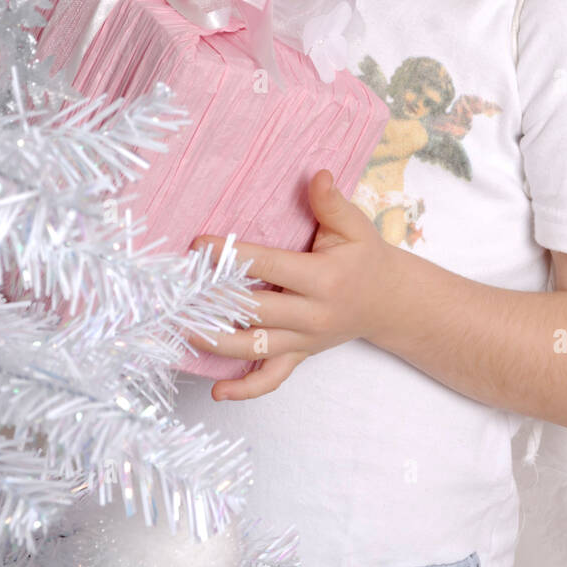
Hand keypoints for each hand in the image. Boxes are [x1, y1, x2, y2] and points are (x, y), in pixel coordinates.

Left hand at [183, 169, 396, 402]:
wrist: (389, 301)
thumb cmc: (366, 258)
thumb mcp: (355, 226)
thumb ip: (332, 203)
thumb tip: (318, 174)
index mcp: (323, 278)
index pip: (269, 266)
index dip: (233, 256)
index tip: (199, 245)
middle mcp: (312, 314)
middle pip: (255, 310)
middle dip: (213, 299)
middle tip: (177, 288)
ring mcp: (305, 340)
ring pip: (255, 348)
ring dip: (215, 340)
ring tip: (181, 327)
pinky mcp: (300, 356)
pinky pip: (272, 379)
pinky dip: (244, 390)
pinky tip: (216, 391)